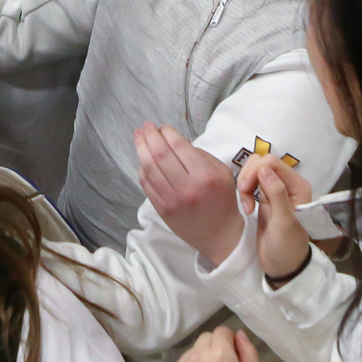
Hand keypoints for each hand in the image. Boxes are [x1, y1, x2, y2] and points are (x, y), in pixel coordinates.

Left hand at [134, 123, 243, 265]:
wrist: (219, 234)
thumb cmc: (223, 199)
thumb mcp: (222, 172)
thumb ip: (200, 155)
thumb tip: (176, 141)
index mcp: (204, 175)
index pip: (178, 146)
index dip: (167, 132)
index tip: (163, 126)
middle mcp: (186, 187)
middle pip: (159, 154)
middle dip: (150, 136)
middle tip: (146, 127)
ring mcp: (171, 200)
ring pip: (148, 168)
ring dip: (141, 149)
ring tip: (138, 137)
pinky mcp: (162, 209)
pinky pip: (146, 184)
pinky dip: (142, 169)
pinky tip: (142, 159)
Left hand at [158, 327, 261, 361]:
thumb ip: (249, 353)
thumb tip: (239, 334)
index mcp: (219, 353)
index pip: (222, 331)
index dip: (229, 343)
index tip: (232, 359)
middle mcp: (195, 355)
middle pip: (204, 339)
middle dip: (213, 349)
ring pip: (189, 354)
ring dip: (197, 361)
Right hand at [236, 154, 312, 280]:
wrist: (282, 266)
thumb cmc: (287, 246)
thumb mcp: (283, 221)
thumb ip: (276, 193)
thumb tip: (263, 167)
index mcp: (298, 185)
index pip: (271, 162)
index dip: (255, 171)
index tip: (246, 190)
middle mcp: (288, 184)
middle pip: (261, 163)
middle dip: (248, 177)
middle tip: (244, 197)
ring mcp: (276, 190)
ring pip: (254, 171)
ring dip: (245, 185)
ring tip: (246, 207)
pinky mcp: (265, 198)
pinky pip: (251, 182)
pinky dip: (244, 191)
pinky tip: (247, 208)